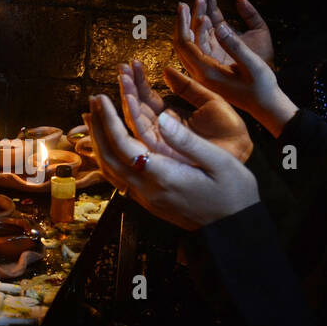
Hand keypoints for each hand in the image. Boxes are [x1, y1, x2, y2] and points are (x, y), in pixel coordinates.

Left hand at [86, 93, 259, 229]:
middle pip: (108, 157)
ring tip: (93, 118)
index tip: (100, 98)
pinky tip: (109, 144)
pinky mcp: (148, 201)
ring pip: (110, 170)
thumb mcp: (220, 161)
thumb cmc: (234, 192)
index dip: (109, 121)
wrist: (234, 228)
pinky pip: (118, 178)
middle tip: (92, 101)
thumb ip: (188, 141)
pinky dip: (108, 156)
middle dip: (97, 127)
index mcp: (164, 176)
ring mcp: (145, 198)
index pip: (124, 146)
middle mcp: (148, 189)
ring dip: (98, 142)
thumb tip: (162, 118)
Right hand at [117, 60, 252, 162]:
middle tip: (122, 67)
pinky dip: (134, 114)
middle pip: (138, 107)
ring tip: (123, 77)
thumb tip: (167, 70)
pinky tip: (129, 98)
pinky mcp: (161, 150)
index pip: (149, 98)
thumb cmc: (229, 128)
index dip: (140, 81)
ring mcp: (160, 140)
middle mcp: (162, 129)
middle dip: (129, 86)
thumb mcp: (209, 100)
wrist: (241, 147)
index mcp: (172, 118)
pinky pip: (142, 131)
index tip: (134, 63)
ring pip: (135, 117)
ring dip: (128, 96)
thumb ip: (187, 87)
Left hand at [174, 0, 296, 137]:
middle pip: (183, 43)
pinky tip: (205, 17)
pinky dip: (201, 31)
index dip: (183, 23)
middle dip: (184, 21)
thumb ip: (235, 46)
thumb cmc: (262, 87)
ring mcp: (205, 72)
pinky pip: (200, 48)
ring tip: (196, 3)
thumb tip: (219, 26)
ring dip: (192, 24)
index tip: (184, 5)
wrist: (266, 105)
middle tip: (184, 2)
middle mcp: (201, 73)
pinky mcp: (211, 70)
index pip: (186, 44)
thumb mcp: (253, 65)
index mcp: (207, 73)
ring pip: (191, 44)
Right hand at [203, 0, 274, 65]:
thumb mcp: (260, 31)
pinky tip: (204, 18)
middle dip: (200, 4)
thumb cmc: (264, 59)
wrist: (266, 81)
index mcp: (224, 35)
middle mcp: (214, 43)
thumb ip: (251, 15)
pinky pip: (198, 46)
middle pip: (201, 21)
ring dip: (196, 14)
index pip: (212, 14)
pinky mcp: (208, 63)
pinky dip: (199, 32)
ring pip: (196, 31)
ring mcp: (210, 53)